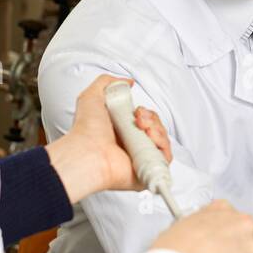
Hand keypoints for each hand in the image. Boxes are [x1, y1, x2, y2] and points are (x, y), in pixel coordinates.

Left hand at [44, 75, 170, 201]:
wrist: (88, 151)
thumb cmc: (86, 129)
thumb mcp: (92, 95)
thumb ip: (108, 82)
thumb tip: (127, 81)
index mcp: (122, 132)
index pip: (147, 121)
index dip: (147, 113)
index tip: (137, 111)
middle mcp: (132, 146)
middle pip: (157, 129)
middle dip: (152, 119)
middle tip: (138, 120)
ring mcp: (140, 159)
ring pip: (163, 141)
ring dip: (157, 130)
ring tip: (142, 130)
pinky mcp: (147, 171)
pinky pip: (165, 158)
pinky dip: (162, 146)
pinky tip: (148, 140)